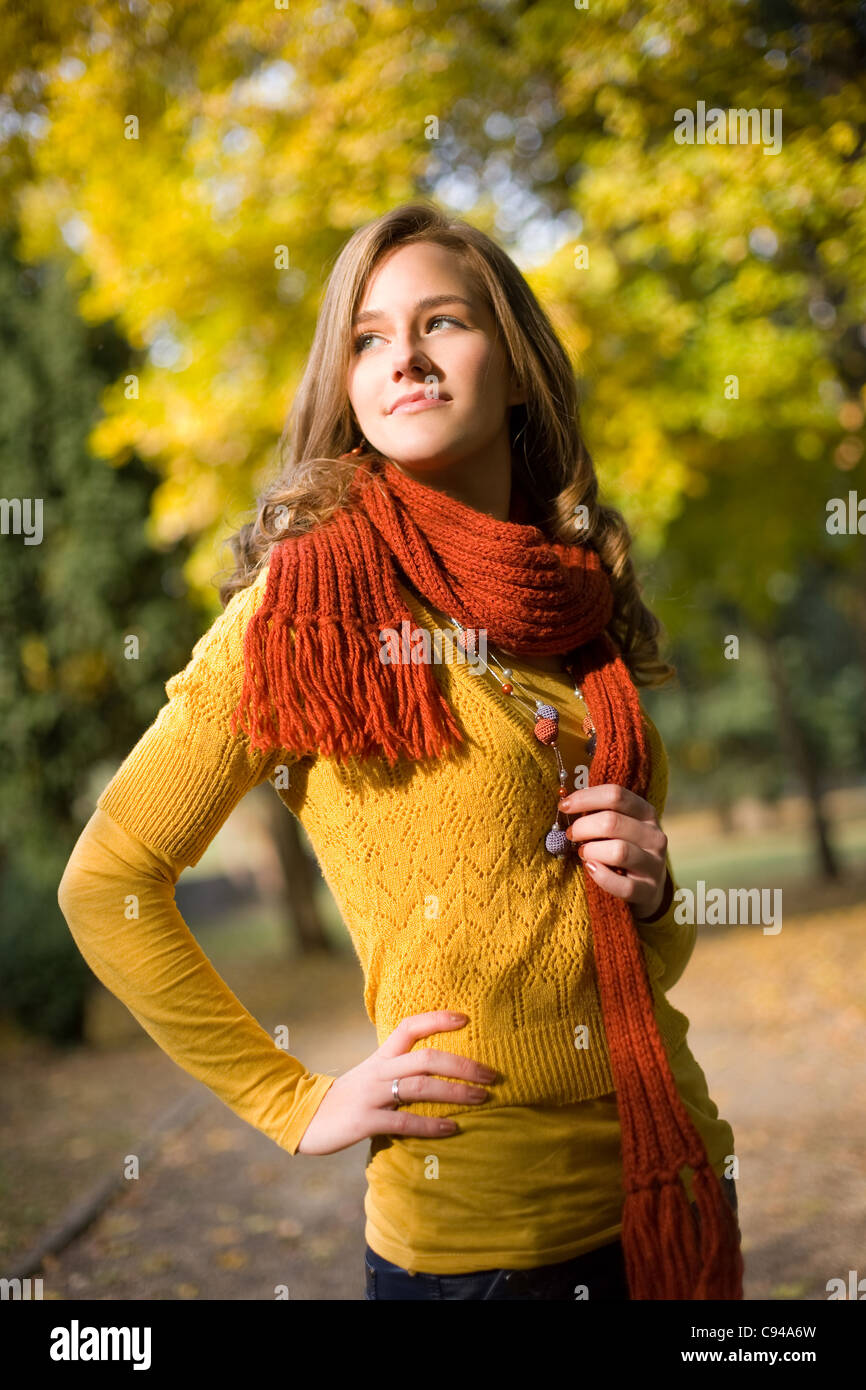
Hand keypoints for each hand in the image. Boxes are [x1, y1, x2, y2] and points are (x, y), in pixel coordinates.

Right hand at [295, 1010, 496, 1155]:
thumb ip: (399, 1069)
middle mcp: (379, 1071)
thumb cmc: (346, 1097)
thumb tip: (438, 1069)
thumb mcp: (371, 1075)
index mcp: (381, 1056)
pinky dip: (433, 1125)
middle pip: (426, 1057)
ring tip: (483, 1098)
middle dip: (463, 1065)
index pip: (411, 1026)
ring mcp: (372, 1095)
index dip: (438, 1019)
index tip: (466, 1019)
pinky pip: (405, 1121)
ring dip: (456, 1092)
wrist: (302, 1117)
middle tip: (492, 1074)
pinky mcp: (366, 1121)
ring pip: (420, 1087)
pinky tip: (453, 1129)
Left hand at [560, 783, 667, 919]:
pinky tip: (591, 869)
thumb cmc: (624, 850)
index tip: (564, 806)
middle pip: (612, 822)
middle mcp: (654, 835)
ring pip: (619, 851)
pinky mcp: (649, 890)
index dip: (585, 798)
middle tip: (571, 834)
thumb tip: (567, 802)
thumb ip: (600, 813)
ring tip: (583, 853)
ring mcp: (654, 864)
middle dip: (583, 827)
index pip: (615, 795)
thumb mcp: (620, 827)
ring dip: (592, 851)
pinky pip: (623, 885)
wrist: (648, 887)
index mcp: (646, 813)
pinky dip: (601, 876)